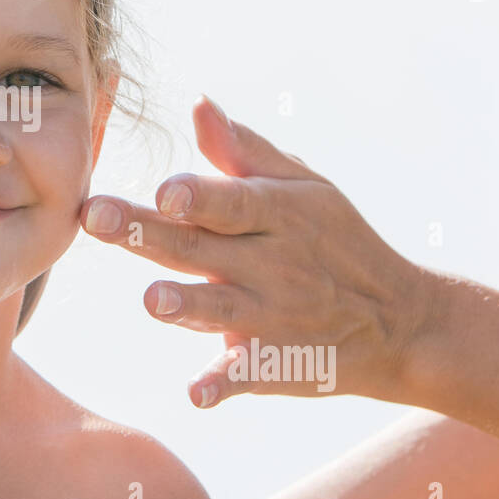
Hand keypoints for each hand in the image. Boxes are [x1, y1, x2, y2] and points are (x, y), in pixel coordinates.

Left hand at [78, 96, 433, 408]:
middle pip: (200, 246)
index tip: (162, 190)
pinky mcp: (274, 364)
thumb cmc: (337, 240)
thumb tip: (197, 104)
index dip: (198, 195)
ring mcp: (272, 317)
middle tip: (97, 218)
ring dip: (186, 304)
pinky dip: (223, 385)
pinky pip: (245, 376)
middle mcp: (270, 263)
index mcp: (276, 213)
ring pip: (219, 309)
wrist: (401, 323)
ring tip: (153, 300)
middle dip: (148, 233)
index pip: (230, 201)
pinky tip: (196, 393)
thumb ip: (244, 151)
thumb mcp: (305, 187)